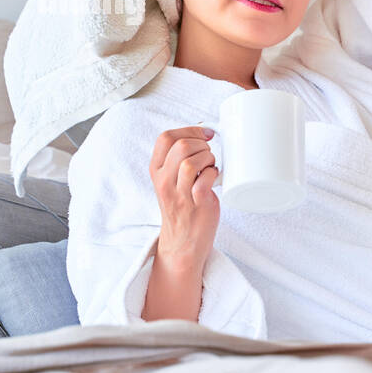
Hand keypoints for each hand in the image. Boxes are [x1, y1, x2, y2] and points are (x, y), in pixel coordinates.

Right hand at [149, 125, 219, 270]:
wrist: (183, 242)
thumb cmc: (183, 207)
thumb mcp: (172, 179)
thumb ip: (180, 158)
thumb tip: (203, 131)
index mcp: (157, 170)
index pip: (165, 138)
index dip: (189, 130)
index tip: (206, 134)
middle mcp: (164, 180)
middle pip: (181, 145)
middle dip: (202, 144)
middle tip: (209, 155)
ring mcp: (179, 193)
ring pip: (192, 161)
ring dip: (209, 159)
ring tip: (211, 168)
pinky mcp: (196, 203)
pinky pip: (205, 178)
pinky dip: (214, 174)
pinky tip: (214, 179)